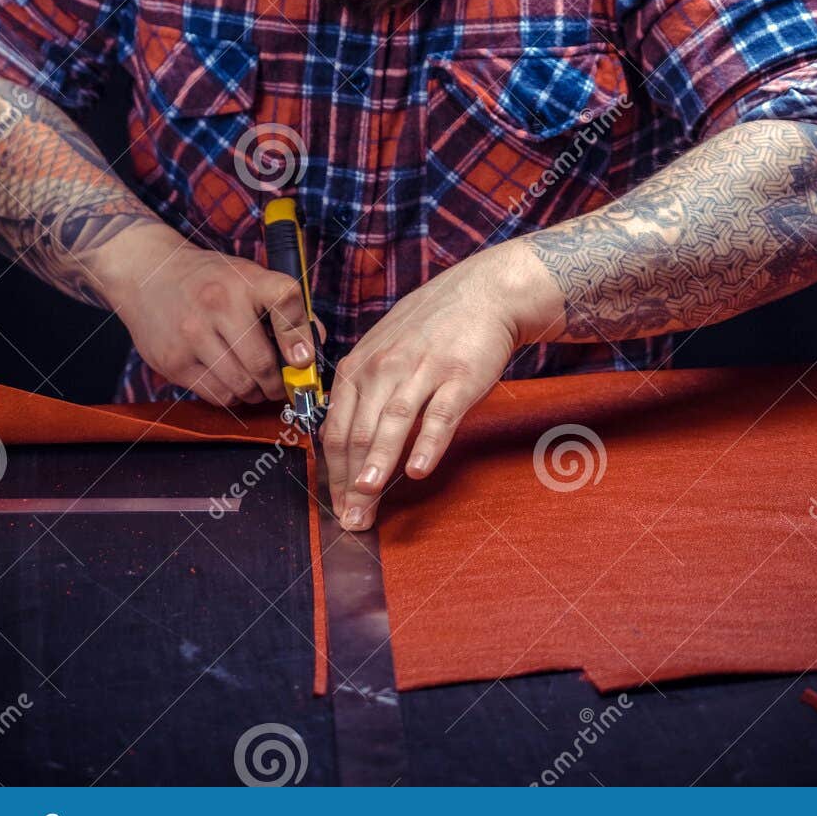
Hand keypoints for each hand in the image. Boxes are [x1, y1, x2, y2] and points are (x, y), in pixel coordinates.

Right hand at [106, 222, 315, 407]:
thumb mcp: (249, 277)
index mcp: (246, 280)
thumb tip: (314, 348)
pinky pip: (216, 394)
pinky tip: (232, 383)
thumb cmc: (210, 280)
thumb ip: (285, 308)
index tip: (304, 360)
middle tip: (283, 386)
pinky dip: (232, 396)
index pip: (286, 302)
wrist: (148, 274)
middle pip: (262, 363)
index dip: (301, 336)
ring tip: (257, 386)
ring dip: (256, 394)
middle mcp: (218, 305)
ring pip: (240, 386)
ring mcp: (192, 335)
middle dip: (279, 384)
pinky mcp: (174, 361)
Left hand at [321, 239, 546, 529]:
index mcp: (359, 366)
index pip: (335, 429)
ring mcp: (421, 372)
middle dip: (351, 483)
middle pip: (358, 434)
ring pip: (391, 426)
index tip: (337, 506)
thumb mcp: (383, 348)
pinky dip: (427, 445)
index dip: (333, 473)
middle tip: (352, 521)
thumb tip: (346, 442)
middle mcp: (384, 368)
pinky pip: (438, 416)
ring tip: (367, 500)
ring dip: (377, 467)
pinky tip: (418, 472)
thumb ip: (363, 389)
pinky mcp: (458, 378)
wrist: (483, 294)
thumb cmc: (431, 326)